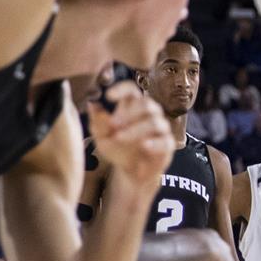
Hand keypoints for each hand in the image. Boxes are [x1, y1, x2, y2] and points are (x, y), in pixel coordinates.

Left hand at [86, 81, 176, 195]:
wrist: (131, 171)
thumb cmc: (118, 149)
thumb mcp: (102, 138)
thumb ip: (98, 123)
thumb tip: (92, 105)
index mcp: (132, 107)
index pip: (132, 90)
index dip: (122, 89)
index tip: (108, 96)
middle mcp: (150, 114)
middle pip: (146, 104)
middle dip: (129, 113)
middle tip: (113, 124)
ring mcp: (160, 129)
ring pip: (155, 122)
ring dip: (136, 129)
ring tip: (119, 138)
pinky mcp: (167, 145)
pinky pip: (166, 140)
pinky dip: (155, 143)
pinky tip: (144, 146)